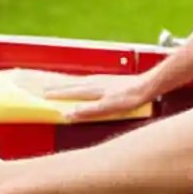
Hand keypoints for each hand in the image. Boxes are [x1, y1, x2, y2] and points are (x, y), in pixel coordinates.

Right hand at [40, 73, 155, 121]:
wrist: (147, 86)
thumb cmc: (130, 97)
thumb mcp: (107, 108)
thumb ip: (88, 111)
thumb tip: (68, 113)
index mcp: (92, 89)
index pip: (70, 92)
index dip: (57, 94)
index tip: (44, 95)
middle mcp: (94, 82)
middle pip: (72, 84)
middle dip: (58, 87)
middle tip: (46, 88)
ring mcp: (102, 80)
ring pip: (79, 81)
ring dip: (68, 83)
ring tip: (60, 85)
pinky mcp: (109, 80)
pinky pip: (88, 80)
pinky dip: (79, 82)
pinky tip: (84, 83)